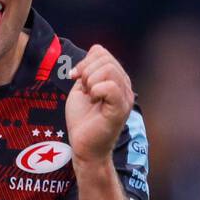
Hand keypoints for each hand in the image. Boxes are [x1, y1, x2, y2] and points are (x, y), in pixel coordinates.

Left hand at [64, 44, 134, 164]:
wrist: (84, 147)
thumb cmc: (82, 121)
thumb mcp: (80, 89)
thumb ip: (86, 71)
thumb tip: (91, 55)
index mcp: (115, 79)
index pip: (101, 52)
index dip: (84, 61)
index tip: (75, 77)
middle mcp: (124, 86)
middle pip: (105, 59)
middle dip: (86, 71)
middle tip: (83, 89)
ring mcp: (124, 97)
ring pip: (109, 70)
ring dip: (91, 80)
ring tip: (89, 96)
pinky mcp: (120, 110)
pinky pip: (112, 87)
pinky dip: (97, 90)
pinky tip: (93, 100)